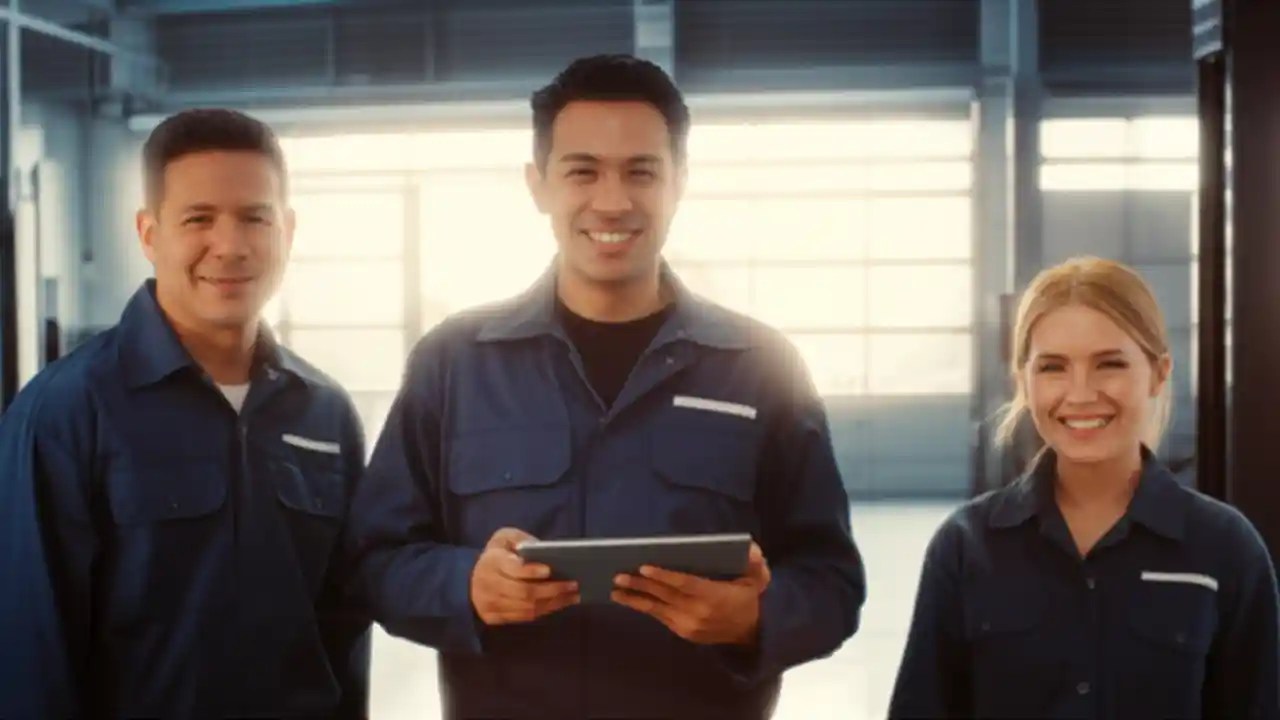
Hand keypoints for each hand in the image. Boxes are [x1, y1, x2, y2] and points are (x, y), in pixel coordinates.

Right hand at [470, 527, 579, 625]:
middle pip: (524, 592)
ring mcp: (490, 603)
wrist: (470, 579)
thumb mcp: (504, 538)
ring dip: (553, 603)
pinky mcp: (493, 617)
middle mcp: (488, 585)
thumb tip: (540, 549)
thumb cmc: (496, 554)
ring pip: (526, 608)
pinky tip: (560, 603)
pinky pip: (524, 617)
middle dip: (552, 590)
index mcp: (491, 562)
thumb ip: (520, 539)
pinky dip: (544, 611)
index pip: (513, 569)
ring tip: (573, 595)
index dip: (531, 571)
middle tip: (573, 585)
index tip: (549, 570)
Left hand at [611, 542, 770, 645]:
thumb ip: (755, 563)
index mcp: (714, 596)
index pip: (684, 584)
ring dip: (635, 599)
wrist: (753, 633)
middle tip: (619, 575)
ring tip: (615, 590)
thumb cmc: (751, 598)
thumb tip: (751, 547)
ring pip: (657, 610)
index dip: (664, 576)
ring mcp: (689, 626)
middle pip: (665, 596)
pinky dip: (644, 607)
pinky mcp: (684, 633)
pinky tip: (629, 598)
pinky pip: (660, 618)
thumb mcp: (758, 579)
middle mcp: (698, 613)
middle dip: (641, 585)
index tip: (644, 566)